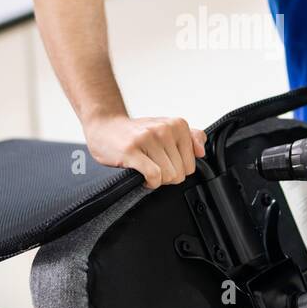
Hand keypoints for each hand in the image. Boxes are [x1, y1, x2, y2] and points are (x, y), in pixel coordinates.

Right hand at [84, 114, 206, 189]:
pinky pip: (154, 176)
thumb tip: (201, 151)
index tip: (165, 164)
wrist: (105, 126)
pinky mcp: (132, 150)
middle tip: (153, 167)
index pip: (192, 164)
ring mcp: (148, 139)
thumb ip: (190, 137)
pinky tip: (143, 177)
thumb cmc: (136, 132)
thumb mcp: (166, 129)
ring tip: (146, 169)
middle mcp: (164, 129)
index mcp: (177, 124)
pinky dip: (150, 183)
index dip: (178, 170)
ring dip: (157, 180)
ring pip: (168, 176)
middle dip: (167, 176)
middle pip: (181, 173)